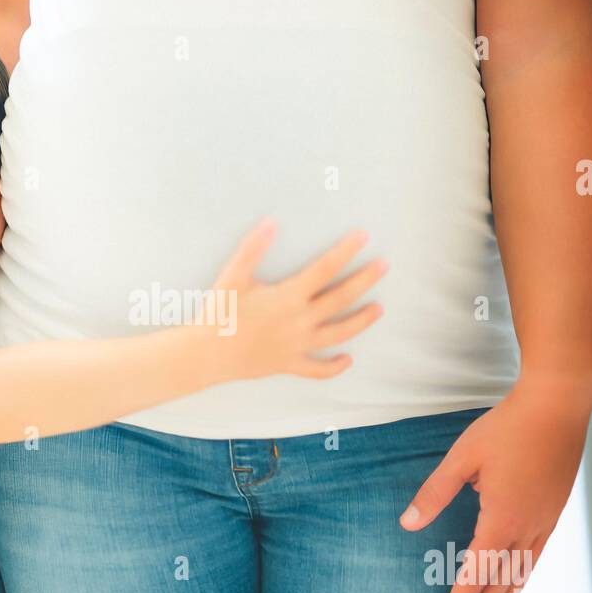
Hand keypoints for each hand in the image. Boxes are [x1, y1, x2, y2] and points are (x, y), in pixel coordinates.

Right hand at [207, 217, 385, 381]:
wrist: (206, 353)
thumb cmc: (219, 312)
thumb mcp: (234, 276)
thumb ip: (254, 248)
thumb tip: (271, 222)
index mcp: (289, 296)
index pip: (325, 269)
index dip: (346, 251)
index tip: (363, 237)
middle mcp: (300, 321)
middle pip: (342, 299)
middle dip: (365, 280)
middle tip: (384, 266)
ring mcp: (298, 345)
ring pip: (339, 334)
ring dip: (362, 321)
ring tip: (379, 309)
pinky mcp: (289, 364)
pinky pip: (318, 369)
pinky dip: (334, 367)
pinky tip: (348, 360)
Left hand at [398, 372, 591, 592]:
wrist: (557, 406)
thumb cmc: (507, 428)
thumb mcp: (462, 458)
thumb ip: (435, 493)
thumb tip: (408, 524)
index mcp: (500, 518)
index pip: (477, 570)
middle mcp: (526, 526)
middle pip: (502, 580)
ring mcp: (545, 519)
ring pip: (523, 570)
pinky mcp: (555, 509)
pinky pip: (538, 552)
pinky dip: (525, 573)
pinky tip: (520, 578)